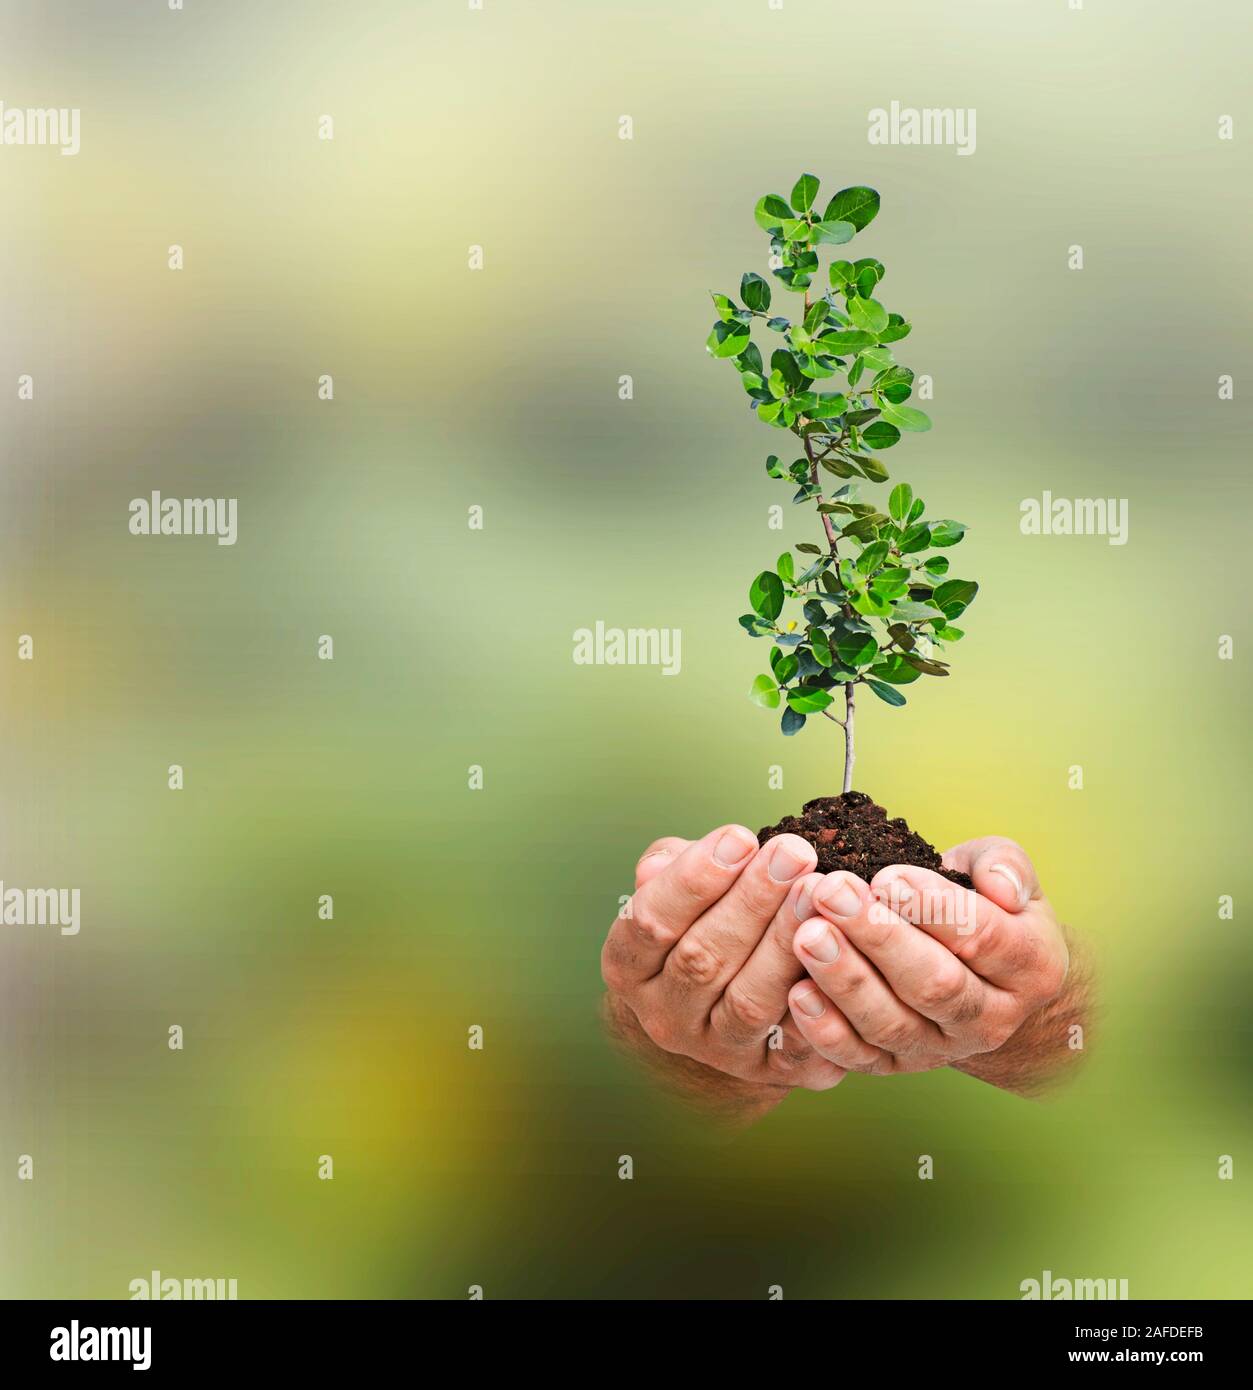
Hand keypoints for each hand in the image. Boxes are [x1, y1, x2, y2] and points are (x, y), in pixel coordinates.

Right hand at [600, 825, 847, 1102]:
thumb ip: (670, 867)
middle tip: (794, 853)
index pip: (650, 922)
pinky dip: (819, 1003)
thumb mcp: (676, 887)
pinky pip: (795, 1045)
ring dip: (785, 943)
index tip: (740, 837)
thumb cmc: (704, 922)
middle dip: (751, 901)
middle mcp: (665, 1015)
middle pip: (702, 959)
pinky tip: (841, 955)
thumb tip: (668, 862)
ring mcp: (716, 1049)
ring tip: (818, 891)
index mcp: (630, 967)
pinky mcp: (769, 1071)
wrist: (728, 1001)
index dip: (693, 879)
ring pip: (749, 1002)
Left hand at [785, 837, 1075, 1081]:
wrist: (974, 968)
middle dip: (878, 937)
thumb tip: (1001, 887)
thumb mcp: (1000, 870)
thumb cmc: (979, 901)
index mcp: (1030, 966)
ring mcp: (941, 1048)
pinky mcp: (895, 1065)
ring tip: (806, 935)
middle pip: (935, 985)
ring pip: (892, 1023)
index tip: (886, 878)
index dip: (932, 908)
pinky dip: (826, 1031)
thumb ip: (1004, 865)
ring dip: (845, 980)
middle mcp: (991, 1018)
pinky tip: (796, 993)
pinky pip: (859, 1057)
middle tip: (831, 894)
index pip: (982, 938)